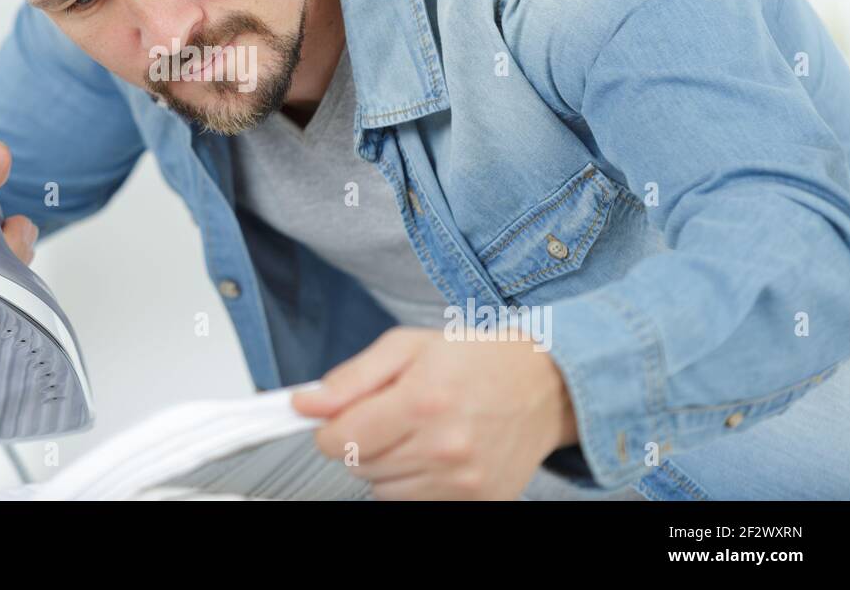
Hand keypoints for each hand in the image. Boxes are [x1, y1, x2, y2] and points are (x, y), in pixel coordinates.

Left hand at [291, 326, 578, 499]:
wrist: (542, 385)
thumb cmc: (474, 359)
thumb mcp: (405, 346)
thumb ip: (350, 378)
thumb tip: (306, 404)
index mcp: (423, 401)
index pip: (340, 440)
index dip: (328, 427)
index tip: (337, 416)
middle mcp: (445, 447)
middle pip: (358, 466)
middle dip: (360, 440)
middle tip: (389, 413)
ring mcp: (463, 482)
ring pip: (382, 489)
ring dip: (386, 463)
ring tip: (416, 430)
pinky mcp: (478, 502)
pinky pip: (414, 502)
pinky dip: (413, 481)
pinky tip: (434, 452)